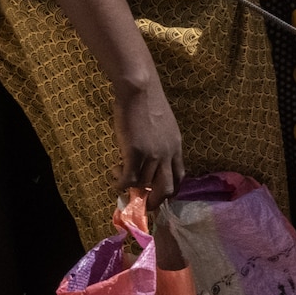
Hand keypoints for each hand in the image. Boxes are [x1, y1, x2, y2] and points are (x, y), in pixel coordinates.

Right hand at [113, 74, 184, 208]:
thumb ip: (162, 144)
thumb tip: (152, 159)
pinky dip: (120, 183)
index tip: (161, 196)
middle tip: (142, 203)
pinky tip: (115, 177)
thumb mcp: (165, 126)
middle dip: (155, 201)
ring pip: (144, 184)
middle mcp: (168, 154)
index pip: (180, 176)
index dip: (171, 190)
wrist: (140, 91)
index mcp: (177, 146)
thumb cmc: (149, 104)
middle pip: (167, 188)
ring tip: (121, 174)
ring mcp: (152, 154)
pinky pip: (128, 179)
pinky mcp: (135, 153)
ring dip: (131, 186)